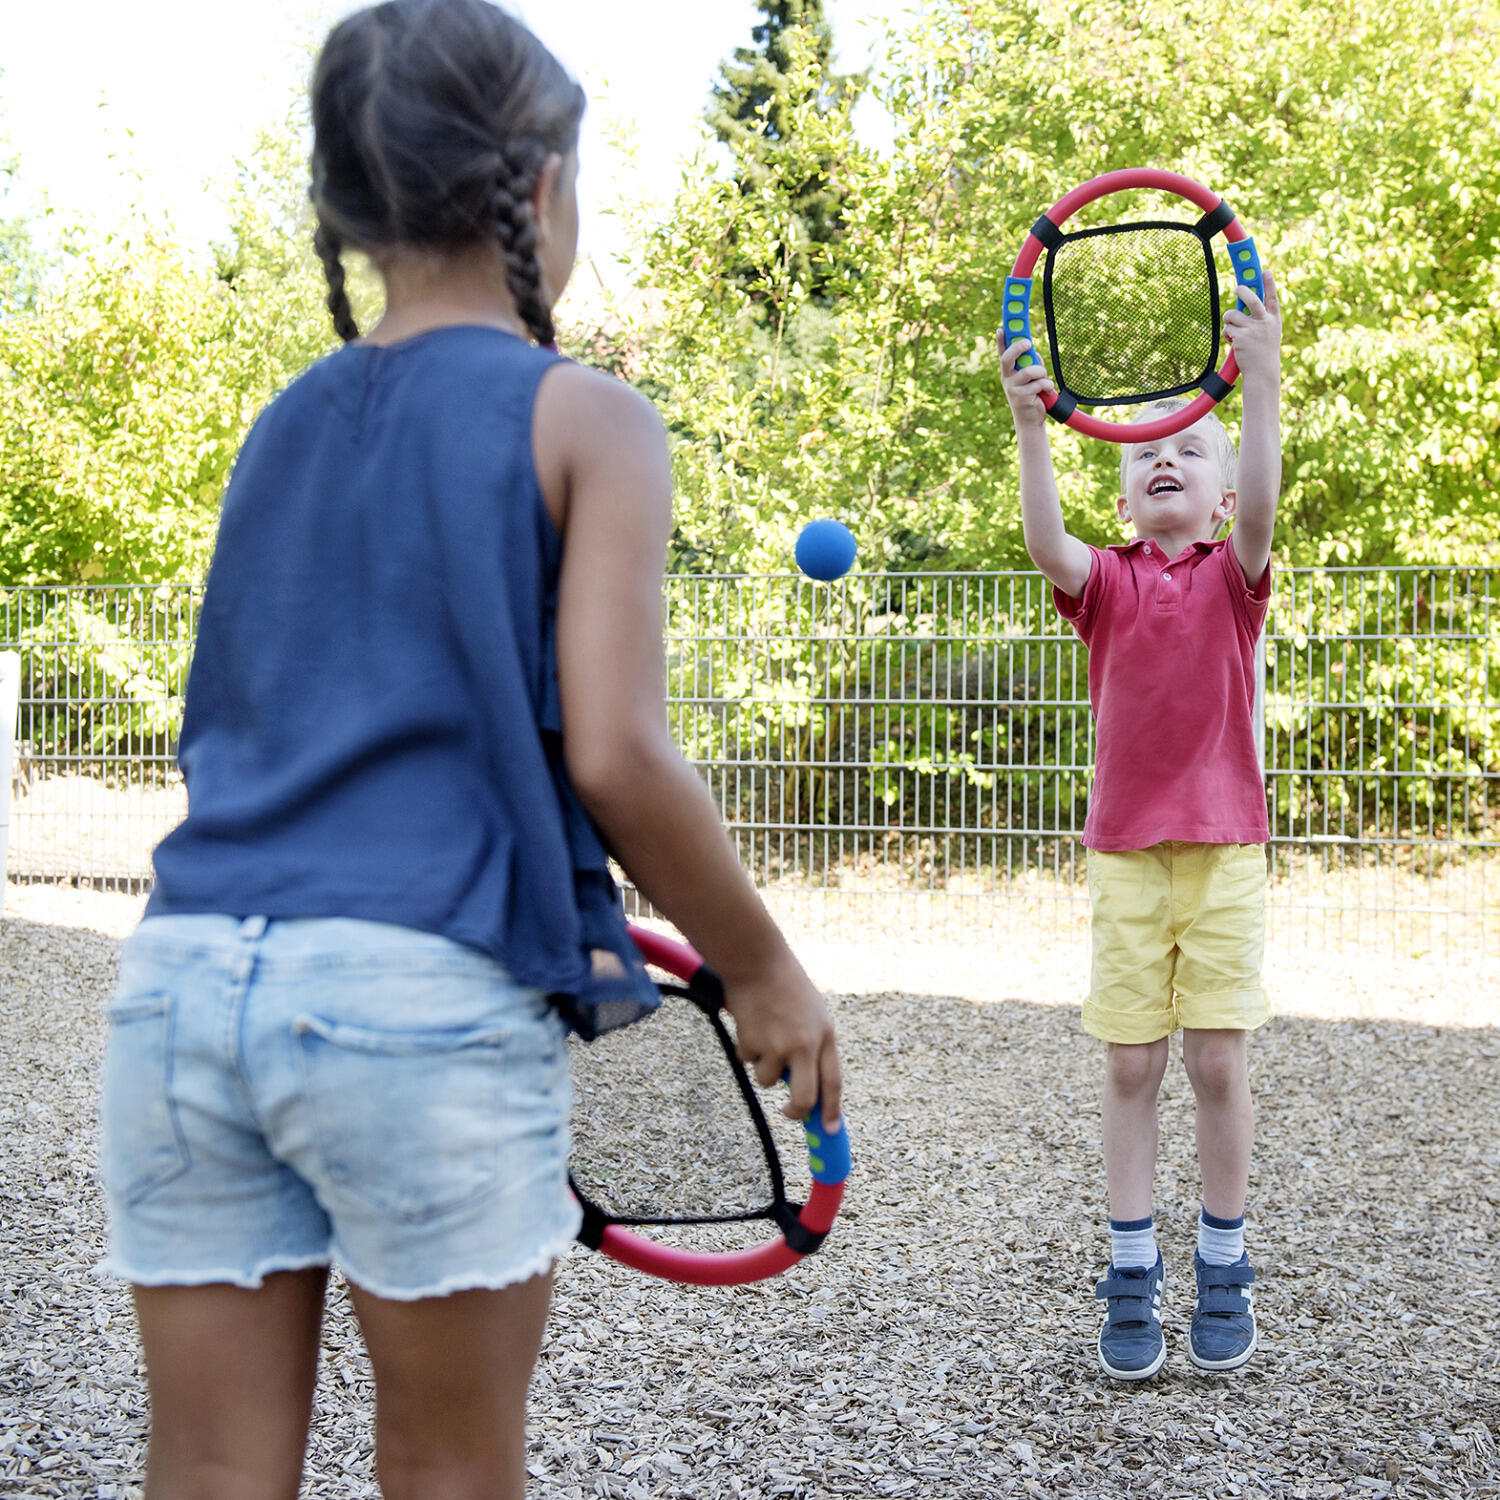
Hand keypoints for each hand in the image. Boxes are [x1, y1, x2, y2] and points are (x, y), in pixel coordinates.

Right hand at [724, 954, 841, 1132]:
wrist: (758, 961)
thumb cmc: (786, 986)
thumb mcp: (813, 1014)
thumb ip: (814, 1047)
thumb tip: (807, 1085)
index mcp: (826, 1036)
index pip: (833, 1083)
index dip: (832, 1111)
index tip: (828, 1130)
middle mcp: (806, 1044)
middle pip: (804, 1098)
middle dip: (796, 1113)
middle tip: (788, 1112)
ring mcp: (778, 1045)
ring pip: (768, 1081)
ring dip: (763, 1066)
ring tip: (763, 1033)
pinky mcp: (753, 1043)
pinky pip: (748, 1061)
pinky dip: (746, 1048)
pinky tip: (750, 1023)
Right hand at [998, 337, 1056, 429]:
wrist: (1030, 421)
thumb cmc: (1032, 397)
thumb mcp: (1031, 378)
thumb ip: (1031, 363)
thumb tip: (1033, 352)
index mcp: (1009, 372)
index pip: (1002, 353)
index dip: (1001, 340)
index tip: (1001, 327)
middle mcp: (1007, 378)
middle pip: (1007, 358)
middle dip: (1018, 347)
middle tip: (1029, 343)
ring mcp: (1012, 388)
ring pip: (1030, 371)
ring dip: (1042, 373)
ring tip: (1044, 381)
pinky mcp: (1021, 397)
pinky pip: (1039, 383)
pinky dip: (1047, 386)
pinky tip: (1046, 393)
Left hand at [1223, 269, 1281, 384]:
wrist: (1262, 371)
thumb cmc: (1263, 350)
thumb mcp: (1269, 331)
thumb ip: (1260, 317)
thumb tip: (1244, 302)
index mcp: (1274, 318)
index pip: (1272, 297)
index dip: (1269, 283)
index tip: (1265, 270)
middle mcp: (1265, 321)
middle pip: (1251, 299)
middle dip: (1242, 290)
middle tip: (1237, 289)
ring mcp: (1253, 329)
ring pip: (1232, 314)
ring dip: (1228, 320)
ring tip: (1234, 331)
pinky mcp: (1241, 337)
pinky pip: (1227, 329)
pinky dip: (1227, 335)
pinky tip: (1234, 343)